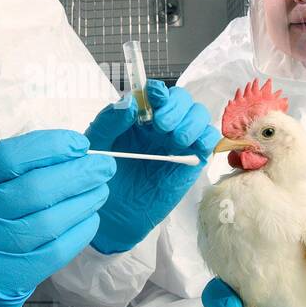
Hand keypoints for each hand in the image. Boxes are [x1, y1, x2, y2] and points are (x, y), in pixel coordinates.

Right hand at [0, 130, 115, 306]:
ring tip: (99, 191)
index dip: (51, 147)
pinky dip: (77, 233)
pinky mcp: (5, 282)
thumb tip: (60, 154)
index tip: (78, 144)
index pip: (9, 157)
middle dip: (78, 174)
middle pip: (34, 190)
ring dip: (83, 202)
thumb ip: (0, 173)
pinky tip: (89, 220)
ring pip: (49, 222)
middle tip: (102, 167)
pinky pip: (53, 253)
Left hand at [85, 80, 219, 253]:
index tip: (154, 98)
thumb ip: (109, 121)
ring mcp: (178, 143)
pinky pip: (209, 142)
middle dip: (177, 106)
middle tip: (161, 125)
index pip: (155, 92)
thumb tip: (131, 102)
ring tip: (176, 138)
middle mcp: (161, 125)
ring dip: (192, 121)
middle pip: (182, 99)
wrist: (111, 216)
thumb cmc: (101, 176)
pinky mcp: (191, 162)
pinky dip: (206, 138)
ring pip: (199, 116)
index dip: (158, 91)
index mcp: (138, 116)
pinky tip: (189, 147)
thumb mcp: (96, 145)